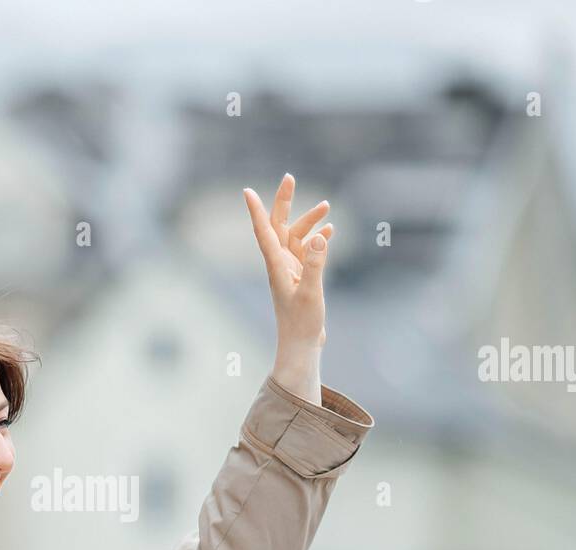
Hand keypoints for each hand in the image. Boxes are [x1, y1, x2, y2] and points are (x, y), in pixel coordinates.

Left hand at [244, 174, 332, 403]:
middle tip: (289, 177)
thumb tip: (319, 236)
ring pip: (296, 237)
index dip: (256, 211)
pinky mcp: (301, 277)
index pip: (264, 233)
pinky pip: (307, 250)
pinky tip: (329, 231)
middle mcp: (280, 264)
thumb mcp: (311, 293)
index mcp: (276, 267)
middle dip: (284, 202)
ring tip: (327, 207)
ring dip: (309, 221)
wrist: (301, 345)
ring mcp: (290, 270)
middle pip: (279, 226)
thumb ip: (315, 264)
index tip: (246, 192)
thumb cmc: (302, 324)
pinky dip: (317, 239)